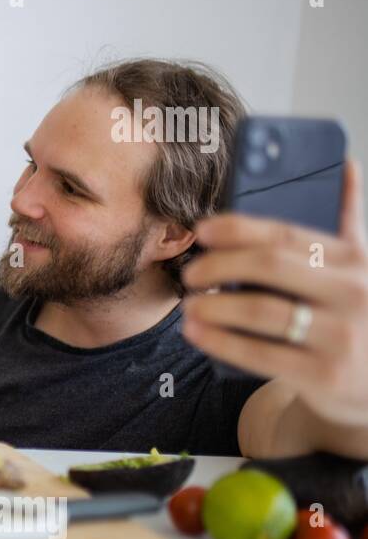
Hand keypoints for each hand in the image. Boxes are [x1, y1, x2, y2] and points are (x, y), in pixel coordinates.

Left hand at [182, 159, 367, 427]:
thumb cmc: (357, 315)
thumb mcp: (362, 268)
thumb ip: (349, 222)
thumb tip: (346, 164)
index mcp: (355, 260)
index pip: (287, 234)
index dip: (238, 229)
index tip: (203, 230)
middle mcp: (353, 293)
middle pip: (268, 266)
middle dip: (218, 265)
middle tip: (191, 273)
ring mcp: (342, 336)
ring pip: (259, 311)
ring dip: (212, 305)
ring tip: (188, 305)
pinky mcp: (324, 374)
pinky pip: (259, 354)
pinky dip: (219, 340)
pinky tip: (196, 332)